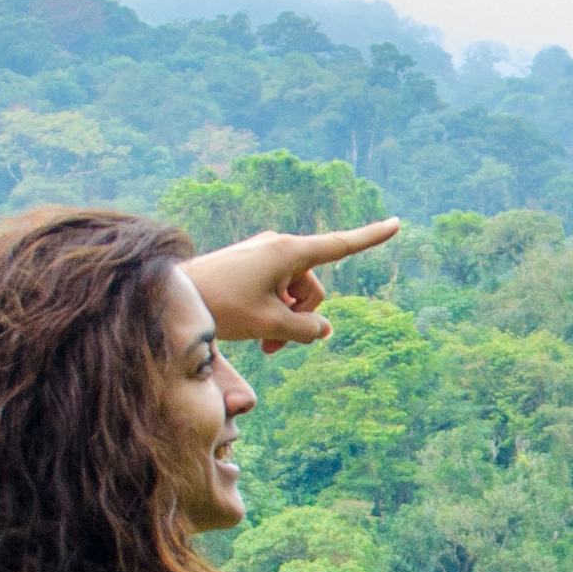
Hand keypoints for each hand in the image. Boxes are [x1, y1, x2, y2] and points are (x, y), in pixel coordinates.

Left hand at [185, 219, 401, 351]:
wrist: (175, 294)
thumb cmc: (221, 305)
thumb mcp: (270, 323)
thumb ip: (305, 329)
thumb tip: (322, 329)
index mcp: (289, 252)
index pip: (341, 245)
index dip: (371, 237)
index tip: (397, 223)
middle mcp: (280, 247)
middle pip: (313, 287)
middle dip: (302, 318)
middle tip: (275, 348)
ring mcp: (265, 255)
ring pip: (295, 294)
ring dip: (286, 321)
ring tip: (264, 345)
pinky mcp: (251, 266)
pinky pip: (277, 290)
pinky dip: (273, 312)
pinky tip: (256, 333)